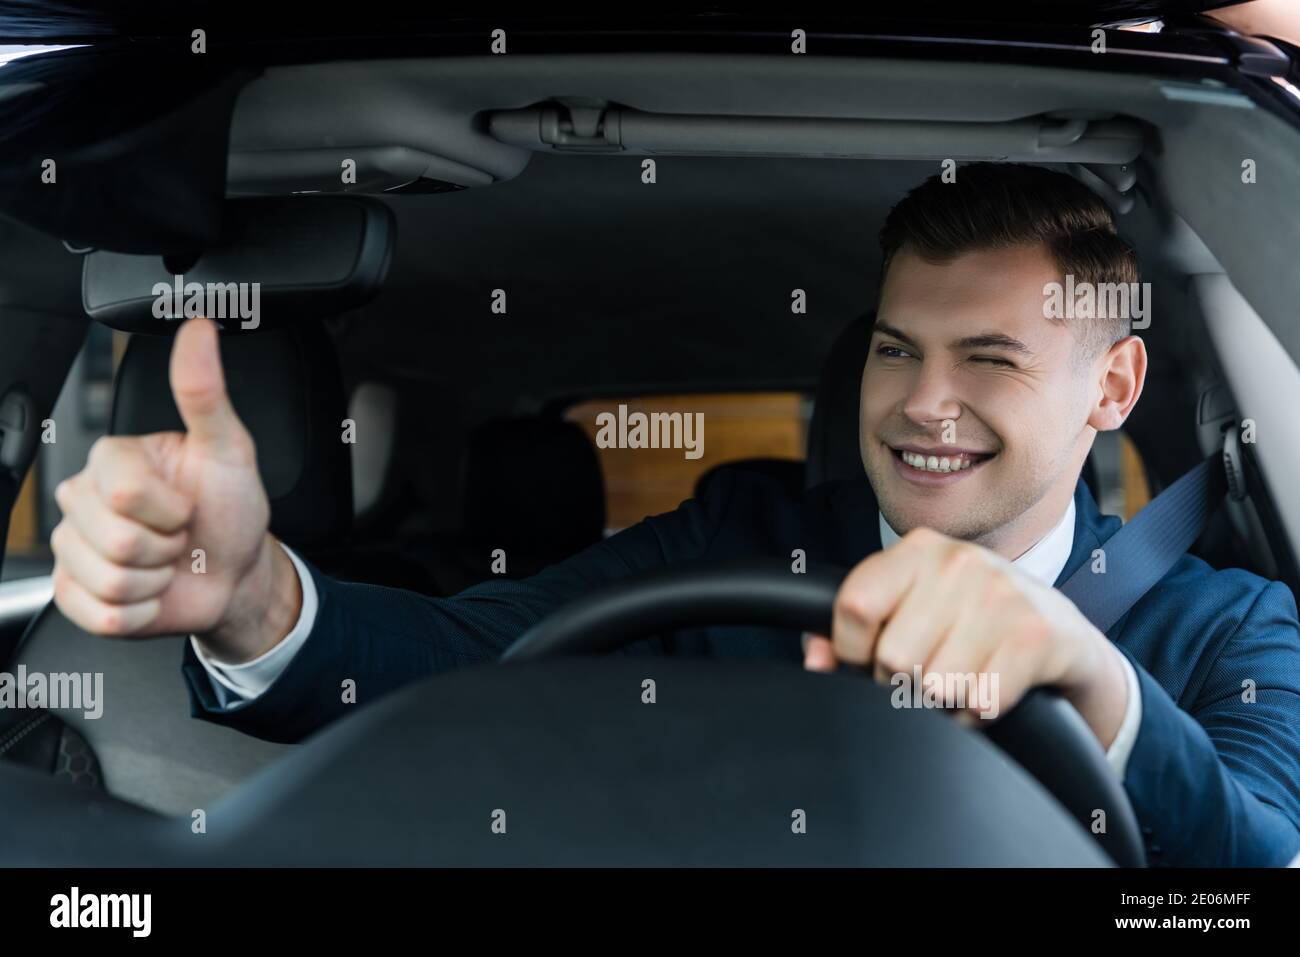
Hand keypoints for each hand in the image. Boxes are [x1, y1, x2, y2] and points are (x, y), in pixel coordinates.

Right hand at [50, 318, 300, 663]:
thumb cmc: (229, 509)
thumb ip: (205, 392)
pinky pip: (101, 614)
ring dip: (156, 581)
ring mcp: (74, 549)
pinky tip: (152, 590)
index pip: (122, 494)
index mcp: (113, 461)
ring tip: (168, 561)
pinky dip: (142, 612)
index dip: (170, 509)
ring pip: (108, 579)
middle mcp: (82, 500)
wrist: (234, 571)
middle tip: (179, 536)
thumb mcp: (228, 449)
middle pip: (113, 540)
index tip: (187, 505)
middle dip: (164, 546)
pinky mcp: (75, 595)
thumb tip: (199, 331)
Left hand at [803, 526, 1128, 745]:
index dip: (852, 651)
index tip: (871, 660)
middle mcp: (958, 562)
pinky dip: (977, 713)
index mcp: (918, 549)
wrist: (1063, 634)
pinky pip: (978, 703)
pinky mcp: (1036, 636)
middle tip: (931, 669)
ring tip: (964, 677)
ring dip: (943, 702)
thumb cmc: (972, 623)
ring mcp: (1001, 595)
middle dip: (903, 682)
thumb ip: (853, 632)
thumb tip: (814, 658)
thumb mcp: (913, 610)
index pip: (854, 606)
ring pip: (933, 686)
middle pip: (892, 657)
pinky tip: (990, 687)